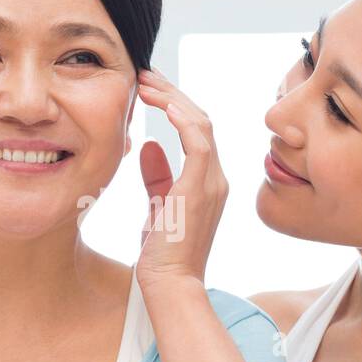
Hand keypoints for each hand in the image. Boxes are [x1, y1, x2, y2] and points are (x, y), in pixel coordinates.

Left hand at [134, 68, 227, 293]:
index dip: (174, 104)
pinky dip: (182, 120)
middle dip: (172, 93)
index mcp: (207, 181)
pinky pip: (199, 142)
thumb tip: (148, 143)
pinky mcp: (200, 188)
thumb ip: (156, 175)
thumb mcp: (157, 207)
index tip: (148, 88)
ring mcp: (212, 182)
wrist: (170, 286)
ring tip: (146, 83)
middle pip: (200, 119)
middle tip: (145, 75)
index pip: (197, 129)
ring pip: (201, 123)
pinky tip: (163, 104)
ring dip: (172, 99)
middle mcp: (216, 178)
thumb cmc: (162, 254)